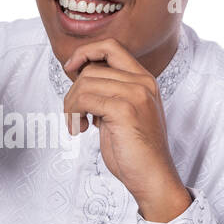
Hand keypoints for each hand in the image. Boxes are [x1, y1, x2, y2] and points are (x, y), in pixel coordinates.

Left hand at [61, 39, 191, 222]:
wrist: (153, 177)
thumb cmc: (135, 150)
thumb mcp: (122, 114)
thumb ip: (108, 93)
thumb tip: (80, 77)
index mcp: (144, 80)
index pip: (110, 46)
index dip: (85, 52)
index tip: (70, 69)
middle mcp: (142, 82)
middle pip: (92, 67)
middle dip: (73, 90)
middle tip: (73, 113)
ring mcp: (136, 94)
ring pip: (85, 82)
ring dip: (71, 105)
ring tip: (77, 123)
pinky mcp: (125, 110)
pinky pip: (85, 99)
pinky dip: (74, 114)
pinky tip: (81, 129)